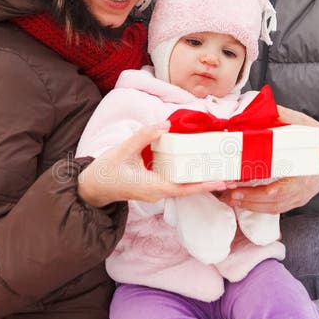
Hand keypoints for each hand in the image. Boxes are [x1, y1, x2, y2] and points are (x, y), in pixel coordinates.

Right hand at [77, 123, 228, 207]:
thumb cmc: (105, 172)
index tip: (221, 183)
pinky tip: (193, 167)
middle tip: (228, 176)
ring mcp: (154, 192)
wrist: (90, 188)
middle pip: (187, 188)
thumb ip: (144, 136)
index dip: (203, 185)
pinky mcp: (151, 188)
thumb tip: (165, 126)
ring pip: (180, 186)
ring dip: (197, 180)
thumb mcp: (123, 150)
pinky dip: (185, 177)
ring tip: (216, 171)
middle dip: (206, 182)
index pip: (183, 189)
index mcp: (153, 187)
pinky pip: (172, 183)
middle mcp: (157, 193)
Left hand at [220, 107, 318, 213]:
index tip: (236, 186)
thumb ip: (281, 116)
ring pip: (273, 208)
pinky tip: (242, 200)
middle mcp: (303, 190)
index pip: (278, 189)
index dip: (256, 191)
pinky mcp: (297, 200)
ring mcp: (301, 198)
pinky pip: (276, 208)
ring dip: (249, 205)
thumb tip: (256, 108)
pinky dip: (257, 206)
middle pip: (272, 203)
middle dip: (247, 200)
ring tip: (228, 197)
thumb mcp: (303, 124)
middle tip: (225, 193)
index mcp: (305, 171)